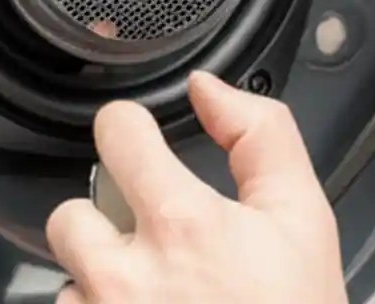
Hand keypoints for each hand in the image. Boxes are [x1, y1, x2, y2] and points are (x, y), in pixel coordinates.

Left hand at [46, 72, 347, 303]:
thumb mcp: (304, 219)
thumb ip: (261, 136)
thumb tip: (212, 91)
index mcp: (181, 225)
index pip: (116, 133)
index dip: (130, 128)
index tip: (136, 139)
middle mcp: (124, 277)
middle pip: (71, 212)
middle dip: (108, 222)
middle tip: (155, 245)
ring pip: (69, 278)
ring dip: (102, 283)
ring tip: (159, 300)